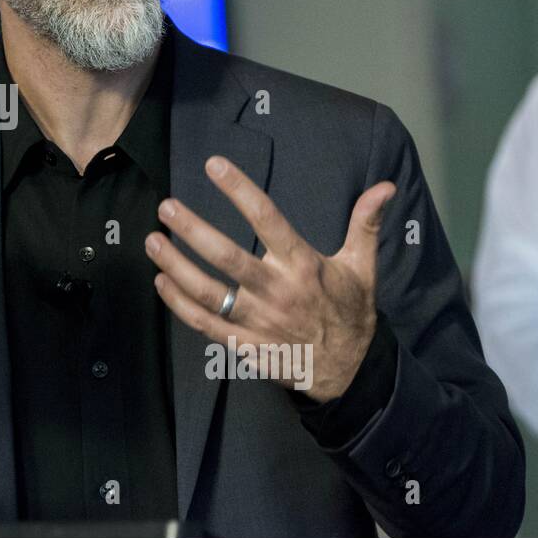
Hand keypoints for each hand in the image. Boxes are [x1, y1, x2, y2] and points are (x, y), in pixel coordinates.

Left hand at [145, 155, 395, 402]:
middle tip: (166, 207)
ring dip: (176, 267)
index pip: (268, 219)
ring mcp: (259, 321)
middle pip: (228, 258)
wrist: (349, 373)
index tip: (214, 165)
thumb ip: (365, 224)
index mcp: (304, 266)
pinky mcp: (246, 345)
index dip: (240, 190)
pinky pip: (207, 325)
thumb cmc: (350, 312)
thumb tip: (385, 187)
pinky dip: (181, 305)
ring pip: (210, 293)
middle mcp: (278, 292)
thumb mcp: (362, 267)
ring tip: (152, 242)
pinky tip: (161, 283)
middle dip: (193, 231)